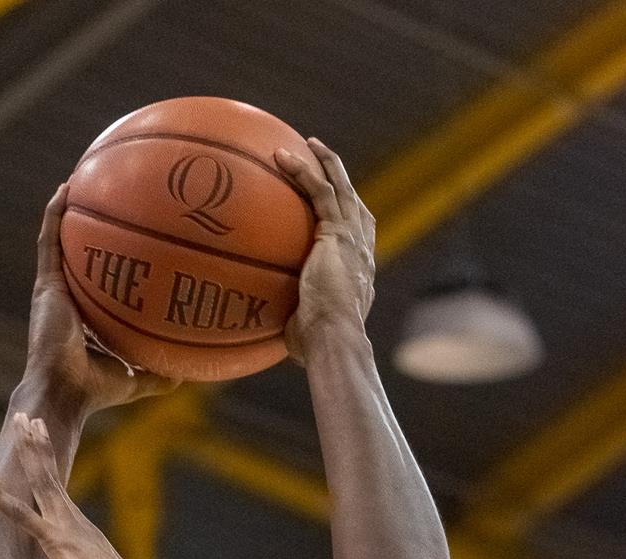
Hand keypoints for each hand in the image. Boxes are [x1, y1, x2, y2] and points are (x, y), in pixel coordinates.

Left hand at [0, 415, 170, 558]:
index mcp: (84, 535)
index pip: (60, 493)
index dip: (48, 467)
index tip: (41, 443)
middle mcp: (76, 524)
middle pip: (51, 476)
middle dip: (37, 445)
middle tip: (27, 418)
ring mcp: (66, 529)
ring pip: (41, 480)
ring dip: (27, 449)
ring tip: (19, 419)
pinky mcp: (56, 543)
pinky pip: (17, 512)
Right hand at [25, 184, 179, 414]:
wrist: (63, 392)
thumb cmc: (96, 391)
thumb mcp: (138, 379)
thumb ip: (162, 373)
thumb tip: (194, 370)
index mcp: (83, 317)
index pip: (96, 283)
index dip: (107, 262)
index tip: (125, 241)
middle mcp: (67, 299)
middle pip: (79, 254)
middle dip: (89, 228)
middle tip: (108, 198)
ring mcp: (53, 289)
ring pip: (59, 240)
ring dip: (68, 210)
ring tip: (82, 178)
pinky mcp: (45, 284)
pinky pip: (49, 240)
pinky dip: (55, 213)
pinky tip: (67, 187)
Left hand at [275, 138, 376, 359]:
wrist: (334, 339)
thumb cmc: (317, 347)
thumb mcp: (304, 330)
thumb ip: (290, 320)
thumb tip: (263, 331)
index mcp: (358, 273)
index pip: (356, 238)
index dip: (347, 218)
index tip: (333, 208)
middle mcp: (362, 251)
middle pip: (354, 204)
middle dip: (342, 179)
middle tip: (324, 161)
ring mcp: (353, 239)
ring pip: (342, 189)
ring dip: (326, 163)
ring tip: (308, 144)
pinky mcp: (337, 233)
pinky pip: (320, 192)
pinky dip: (303, 171)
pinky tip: (281, 157)